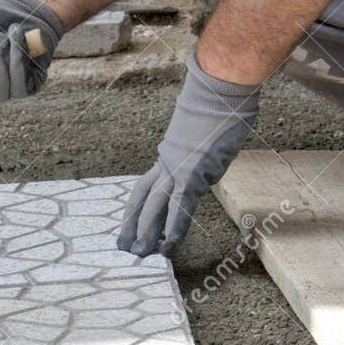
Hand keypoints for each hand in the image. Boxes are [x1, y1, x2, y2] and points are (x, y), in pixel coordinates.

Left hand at [118, 54, 259, 255]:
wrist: (219, 90)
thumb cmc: (219, 103)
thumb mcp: (203, 130)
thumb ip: (201, 146)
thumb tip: (212, 152)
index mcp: (168, 154)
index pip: (147, 186)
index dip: (137, 208)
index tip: (131, 224)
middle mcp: (167, 163)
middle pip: (143, 199)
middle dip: (133, 224)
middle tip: (124, 246)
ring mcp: (178, 169)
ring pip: (154, 207)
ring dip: (146, 232)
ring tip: (139, 253)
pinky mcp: (193, 174)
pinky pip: (180, 207)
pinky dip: (173, 228)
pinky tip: (167, 246)